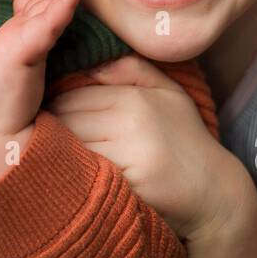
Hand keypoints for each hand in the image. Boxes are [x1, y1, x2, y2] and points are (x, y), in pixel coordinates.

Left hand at [48, 55, 236, 240]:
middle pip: (65, 120)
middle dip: (51, 128)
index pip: (71, 96)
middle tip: (42, 136)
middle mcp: (131, 122)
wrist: (214, 194)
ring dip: (57, 152)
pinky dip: (75, 173)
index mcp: (135, 98)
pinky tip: (75, 176)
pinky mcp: (127, 184)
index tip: (47, 115)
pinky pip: (85, 173)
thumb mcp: (168, 94)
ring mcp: (129, 155)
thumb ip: (132, 70)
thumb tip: (90, 63)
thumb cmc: (186, 139)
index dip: (54, 106)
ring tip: (53, 155)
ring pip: (70, 146)